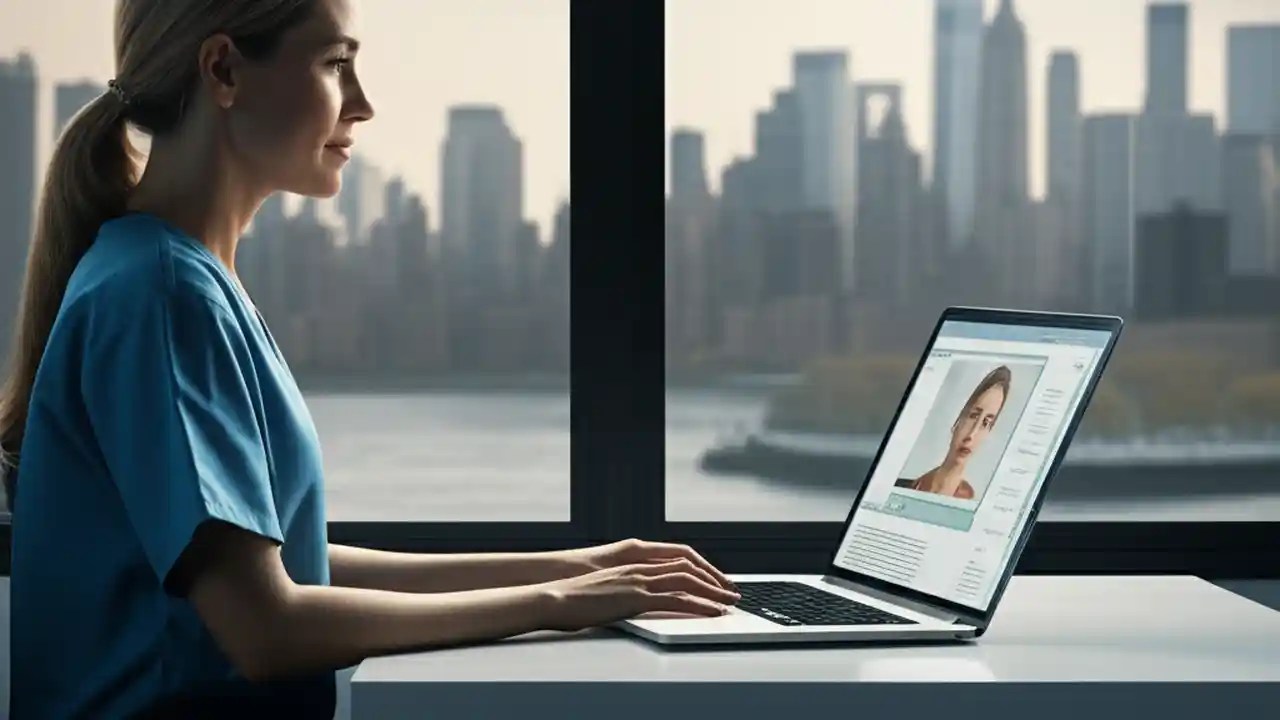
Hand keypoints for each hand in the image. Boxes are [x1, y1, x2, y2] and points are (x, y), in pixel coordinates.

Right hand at [557, 537, 737, 592]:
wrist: (554, 596)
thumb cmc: (573, 595)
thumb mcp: (605, 584)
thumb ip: (625, 585)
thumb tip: (637, 596)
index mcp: (633, 559)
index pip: (677, 556)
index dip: (700, 566)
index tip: (715, 578)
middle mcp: (639, 565)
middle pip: (688, 565)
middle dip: (713, 578)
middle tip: (731, 590)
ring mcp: (638, 579)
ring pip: (687, 579)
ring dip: (713, 590)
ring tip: (729, 602)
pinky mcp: (636, 597)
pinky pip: (676, 599)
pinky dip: (699, 605)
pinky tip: (711, 612)